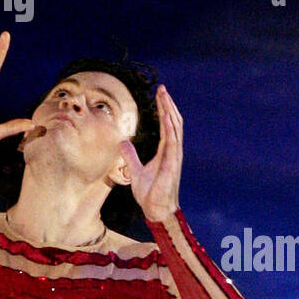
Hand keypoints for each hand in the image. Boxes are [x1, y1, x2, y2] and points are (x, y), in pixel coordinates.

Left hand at [119, 85, 182, 222]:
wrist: (157, 210)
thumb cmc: (150, 193)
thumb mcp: (135, 170)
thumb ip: (130, 155)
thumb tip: (123, 142)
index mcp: (166, 151)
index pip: (167, 125)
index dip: (164, 109)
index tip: (159, 94)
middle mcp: (173, 151)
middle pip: (173, 122)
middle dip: (168, 104)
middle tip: (162, 88)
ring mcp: (174, 157)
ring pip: (175, 128)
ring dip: (170, 111)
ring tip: (164, 95)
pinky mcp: (172, 164)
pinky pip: (172, 143)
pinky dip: (170, 128)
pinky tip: (166, 116)